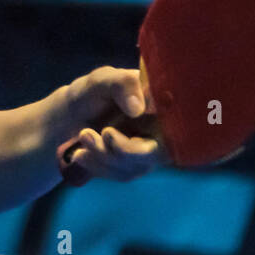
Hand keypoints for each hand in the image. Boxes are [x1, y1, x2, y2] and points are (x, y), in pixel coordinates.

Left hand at [59, 64, 168, 181]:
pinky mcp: (136, 166)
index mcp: (165, 104)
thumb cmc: (92, 92)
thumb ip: (122, 84)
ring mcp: (152, 150)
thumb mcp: (102, 80)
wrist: (71, 115)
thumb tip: (139, 108)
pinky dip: (99, 165)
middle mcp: (166, 129)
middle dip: (126, 150)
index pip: (183, 121)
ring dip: (104, 154)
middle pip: (161, 152)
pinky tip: (81, 154)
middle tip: (100, 133)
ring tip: (83, 135)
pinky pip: (122, 174)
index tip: (131, 130)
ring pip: (137, 166)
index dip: (168, 129)